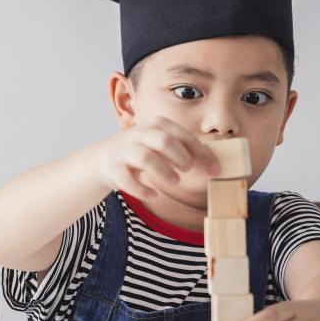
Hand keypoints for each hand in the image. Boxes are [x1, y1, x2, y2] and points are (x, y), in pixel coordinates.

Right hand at [95, 116, 220, 201]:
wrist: (105, 158)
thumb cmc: (142, 151)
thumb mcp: (161, 143)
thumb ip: (184, 150)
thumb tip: (213, 164)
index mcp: (156, 125)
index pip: (183, 136)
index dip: (201, 153)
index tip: (214, 170)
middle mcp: (139, 134)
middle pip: (164, 141)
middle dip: (181, 157)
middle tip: (188, 169)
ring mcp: (124, 150)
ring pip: (145, 158)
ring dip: (163, 171)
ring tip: (174, 181)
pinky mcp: (113, 168)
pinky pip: (127, 179)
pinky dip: (142, 190)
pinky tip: (154, 195)